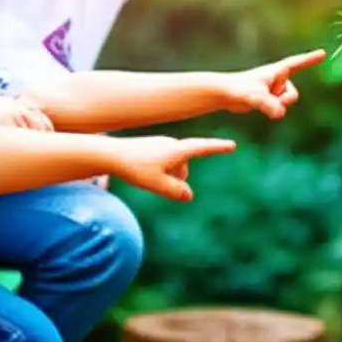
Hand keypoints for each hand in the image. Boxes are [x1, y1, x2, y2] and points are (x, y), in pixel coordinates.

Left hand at [108, 136, 237, 200]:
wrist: (109, 154)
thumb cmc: (134, 168)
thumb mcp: (157, 184)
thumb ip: (176, 192)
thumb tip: (189, 196)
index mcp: (177, 150)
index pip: (203, 148)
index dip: (218, 148)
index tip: (233, 145)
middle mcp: (171, 144)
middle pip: (185, 165)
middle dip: (179, 177)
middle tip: (163, 185)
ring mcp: (160, 145)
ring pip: (174, 165)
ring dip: (169, 176)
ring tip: (149, 180)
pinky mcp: (150, 148)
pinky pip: (163, 163)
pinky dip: (160, 172)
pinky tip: (143, 174)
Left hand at [217, 49, 326, 119]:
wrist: (224, 93)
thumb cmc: (238, 89)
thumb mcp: (255, 97)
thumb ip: (268, 104)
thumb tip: (280, 113)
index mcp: (276, 71)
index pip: (297, 63)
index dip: (310, 59)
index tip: (323, 53)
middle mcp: (277, 79)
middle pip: (293, 94)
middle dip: (285, 101)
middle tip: (270, 101)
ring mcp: (274, 89)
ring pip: (286, 102)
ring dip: (277, 105)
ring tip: (259, 102)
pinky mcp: (269, 98)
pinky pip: (279, 106)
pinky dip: (273, 109)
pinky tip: (259, 106)